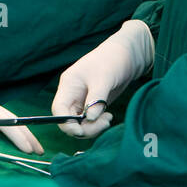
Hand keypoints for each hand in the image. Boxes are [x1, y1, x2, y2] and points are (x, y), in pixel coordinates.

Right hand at [53, 20, 154, 138]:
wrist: (127, 56)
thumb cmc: (112, 61)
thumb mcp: (104, 78)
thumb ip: (96, 99)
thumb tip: (90, 119)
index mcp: (68, 85)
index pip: (59, 109)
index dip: (66, 123)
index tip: (81, 131)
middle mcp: (72, 94)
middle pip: (68, 120)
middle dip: (84, 127)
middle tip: (103, 124)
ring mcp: (82, 100)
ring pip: (79, 123)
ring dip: (92, 127)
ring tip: (108, 119)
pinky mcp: (92, 105)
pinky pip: (89, 121)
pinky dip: (97, 124)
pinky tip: (108, 117)